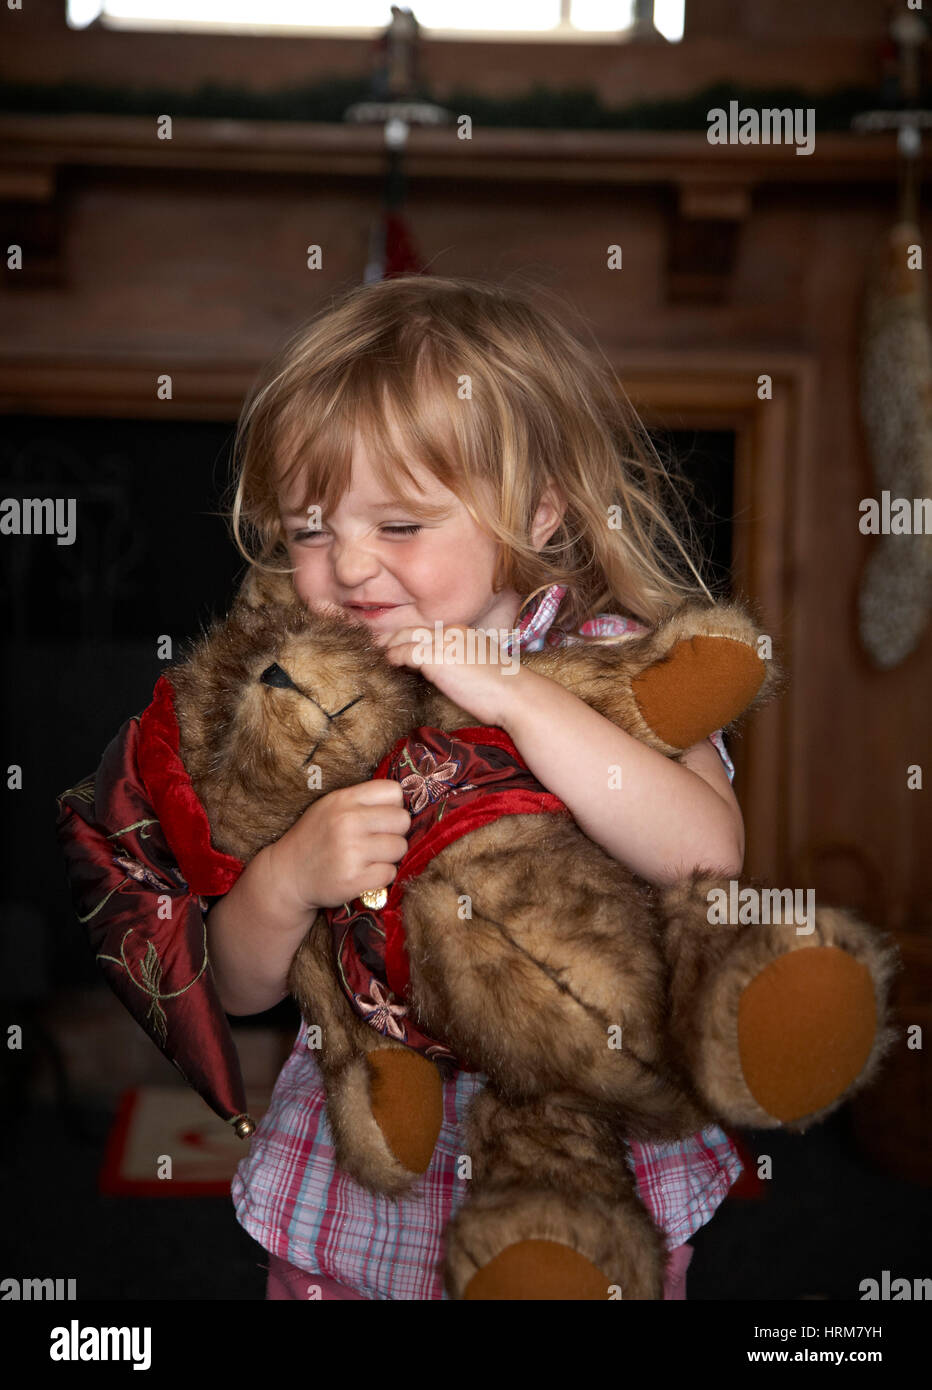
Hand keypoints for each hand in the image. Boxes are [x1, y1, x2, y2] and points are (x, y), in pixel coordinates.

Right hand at [265, 780, 410, 912]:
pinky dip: (381, 876)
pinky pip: (390, 873)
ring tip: (369, 858)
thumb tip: (405, 802)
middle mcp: (347, 821)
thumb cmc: (315, 838)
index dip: (393, 806)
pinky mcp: (354, 879)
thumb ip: (362, 801)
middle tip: (377, 841)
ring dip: (389, 856)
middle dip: (395, 832)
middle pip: (402, 820)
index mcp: (343, 799)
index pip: (393, 791)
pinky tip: (364, 874)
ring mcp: (350, 851)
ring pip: (400, 847)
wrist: (287, 875)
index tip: (381, 818)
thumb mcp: (330, 807)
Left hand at [381, 624, 526, 728]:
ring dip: (388, 649)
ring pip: (403, 639)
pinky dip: (392, 659)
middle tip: (379, 651)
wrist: (516, 695)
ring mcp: (442, 643)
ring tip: (378, 658)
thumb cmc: (503, 691)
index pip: (428, 633)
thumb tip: (443, 674)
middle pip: (411, 630)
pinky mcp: (434, 658)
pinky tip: (388, 667)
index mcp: (463, 633)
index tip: (398, 650)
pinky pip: (403, 654)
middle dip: (393, 640)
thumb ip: (459, 664)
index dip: (410, 641)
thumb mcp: (478, 669)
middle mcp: (451, 632)